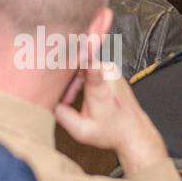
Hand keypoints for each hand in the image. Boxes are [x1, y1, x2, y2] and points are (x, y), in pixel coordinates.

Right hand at [54, 62, 168, 173]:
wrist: (134, 131)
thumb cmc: (109, 132)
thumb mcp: (82, 131)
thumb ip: (62, 116)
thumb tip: (47, 101)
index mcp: (101, 88)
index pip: (91, 67)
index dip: (81, 57)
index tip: (76, 49)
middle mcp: (108, 73)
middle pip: (75, 66)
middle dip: (65, 83)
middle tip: (66, 102)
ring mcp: (110, 68)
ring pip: (79, 66)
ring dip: (72, 83)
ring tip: (73, 101)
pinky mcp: (111, 69)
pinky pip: (87, 67)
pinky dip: (80, 80)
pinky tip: (81, 95)